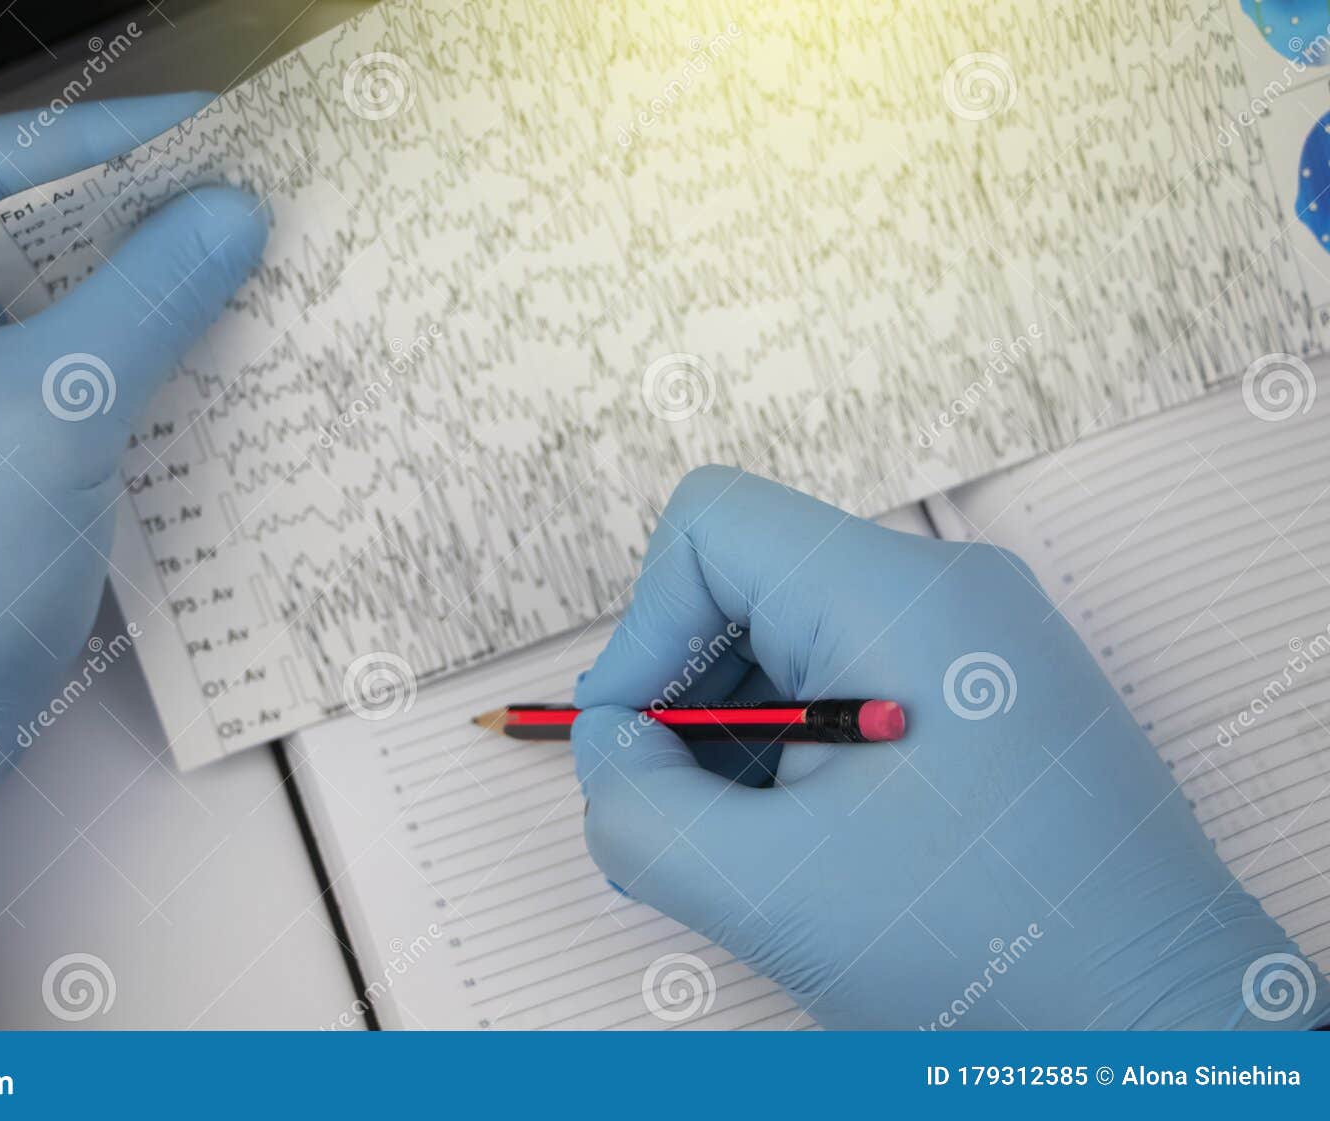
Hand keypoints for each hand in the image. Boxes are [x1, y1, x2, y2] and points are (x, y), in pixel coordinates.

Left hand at [0, 94, 266, 902]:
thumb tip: (228, 216)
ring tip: (254, 276)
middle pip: (44, 237)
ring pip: (77, 313)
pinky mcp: (8, 454)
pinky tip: (225, 360)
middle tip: (252, 206)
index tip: (214, 137)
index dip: (111, 142)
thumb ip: (148, 296)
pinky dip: (155, 369)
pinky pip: (92, 381)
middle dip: (149, 225)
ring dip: (162, 300)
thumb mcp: (54, 405)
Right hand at [573, 466, 1328, 1027]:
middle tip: (668, 817)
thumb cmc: (997, 954)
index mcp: (902, 601)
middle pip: (744, 587)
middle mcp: (945, 593)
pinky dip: (791, 755)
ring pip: (788, 641)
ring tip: (735, 851)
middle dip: (682, 701)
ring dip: (731, 740)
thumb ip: (638, 809)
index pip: (712, 527)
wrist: (1159, 1026)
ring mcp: (971, 641)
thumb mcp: (769, 892)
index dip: (642, 630)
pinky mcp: (980, 693)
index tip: (633, 743)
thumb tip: (607, 748)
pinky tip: (793, 844)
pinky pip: (845, 685)